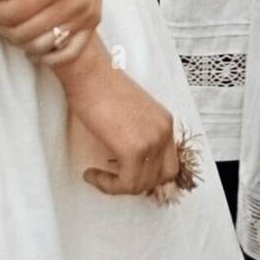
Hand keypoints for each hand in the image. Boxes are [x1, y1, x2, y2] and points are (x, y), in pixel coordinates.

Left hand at [0, 0, 121, 62]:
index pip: (16, 10)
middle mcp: (75, 1)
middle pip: (27, 31)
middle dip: (3, 28)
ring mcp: (86, 14)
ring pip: (45, 44)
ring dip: (21, 43)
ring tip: (10, 29)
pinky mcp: (93, 20)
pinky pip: (71, 51)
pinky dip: (51, 57)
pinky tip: (35, 49)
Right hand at [69, 68, 180, 196]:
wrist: (89, 73)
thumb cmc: (100, 88)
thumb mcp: (130, 114)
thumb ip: (137, 134)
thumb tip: (128, 163)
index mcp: (164, 121)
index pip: (169, 163)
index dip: (148, 175)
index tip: (124, 173)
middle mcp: (164, 131)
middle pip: (162, 177)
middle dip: (137, 183)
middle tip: (114, 179)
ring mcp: (152, 140)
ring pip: (142, 184)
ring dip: (117, 186)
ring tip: (97, 175)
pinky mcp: (134, 149)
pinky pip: (126, 183)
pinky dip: (108, 185)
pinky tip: (91, 174)